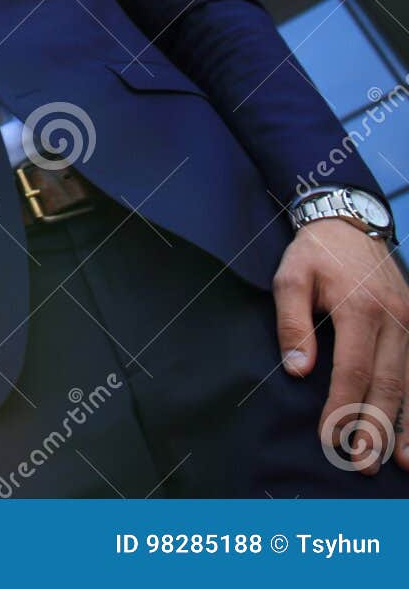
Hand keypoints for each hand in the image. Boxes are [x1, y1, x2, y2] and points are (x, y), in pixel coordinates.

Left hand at [274, 218, 408, 473]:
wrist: (350, 223)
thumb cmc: (315, 254)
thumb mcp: (290, 278)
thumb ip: (292, 323)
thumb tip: (298, 371)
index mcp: (361, 309)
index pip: (354, 370)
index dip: (343, 408)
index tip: (330, 439)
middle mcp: (396, 320)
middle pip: (388, 384)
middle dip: (376, 428)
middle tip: (362, 464)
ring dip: (406, 426)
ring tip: (400, 463)